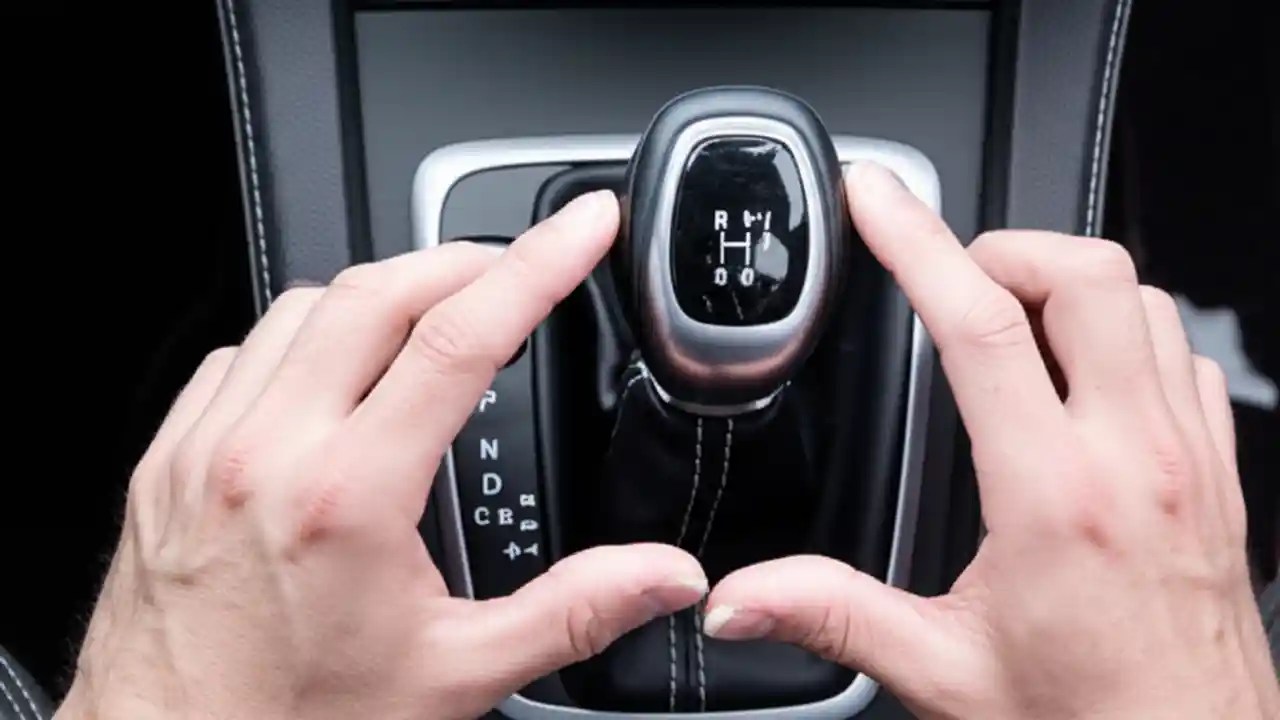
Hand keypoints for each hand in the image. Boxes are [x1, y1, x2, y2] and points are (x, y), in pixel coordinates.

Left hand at [57, 190, 707, 719]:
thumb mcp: (457, 674)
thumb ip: (575, 612)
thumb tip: (664, 577)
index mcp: (349, 495)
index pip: (460, 337)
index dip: (537, 266)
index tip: (582, 227)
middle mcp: (268, 452)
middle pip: (377, 291)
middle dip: (463, 258)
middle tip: (520, 265)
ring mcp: (207, 447)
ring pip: (301, 305)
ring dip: (381, 290)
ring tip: (435, 309)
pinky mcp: (169, 458)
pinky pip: (241, 353)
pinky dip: (302, 333)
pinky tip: (333, 365)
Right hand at [703, 162, 1279, 718]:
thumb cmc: (1089, 719)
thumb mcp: (942, 669)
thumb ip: (831, 616)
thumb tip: (740, 599)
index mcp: (1055, 496)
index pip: (982, 325)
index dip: (915, 243)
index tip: (877, 200)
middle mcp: (1135, 457)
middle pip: (1085, 274)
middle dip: (1003, 246)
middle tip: (945, 274)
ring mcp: (1189, 457)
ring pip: (1143, 299)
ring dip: (1066, 282)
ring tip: (1005, 310)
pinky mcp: (1217, 473)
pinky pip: (1181, 353)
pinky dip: (1126, 331)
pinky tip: (1082, 369)